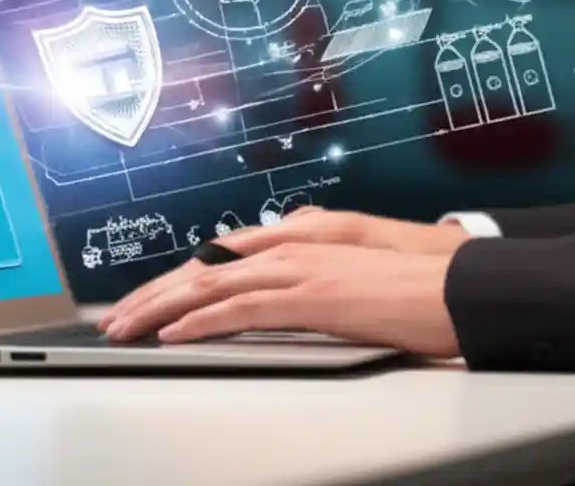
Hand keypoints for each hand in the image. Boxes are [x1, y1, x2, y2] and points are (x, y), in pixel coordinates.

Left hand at [96, 207, 468, 331]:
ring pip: (211, 284)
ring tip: (125, 328)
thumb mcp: (351, 279)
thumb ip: (311, 280)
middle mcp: (294, 245)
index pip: (220, 257)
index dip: (176, 280)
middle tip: (115, 319)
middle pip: (203, 266)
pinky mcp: (313, 296)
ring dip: (160, 308)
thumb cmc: (414, 287)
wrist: (460, 285)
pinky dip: (201, 321)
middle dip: (152, 293)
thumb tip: (280, 296)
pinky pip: (243, 308)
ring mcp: (302, 268)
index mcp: (301, 239)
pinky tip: (174, 334)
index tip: (144, 301)